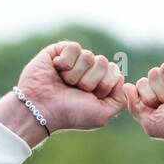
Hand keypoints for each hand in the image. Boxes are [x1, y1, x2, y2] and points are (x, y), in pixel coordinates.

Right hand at [0, 41, 126, 146]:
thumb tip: (122, 78)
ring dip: (75, 74)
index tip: (90, 97)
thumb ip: (120, 99)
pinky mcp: (59, 51)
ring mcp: (73, 61)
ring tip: (63, 83)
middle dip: (90, 81)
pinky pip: (74, 48)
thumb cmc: (69, 114)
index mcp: (98, 84)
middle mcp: (87, 71)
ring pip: (89, 56)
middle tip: (74, 91)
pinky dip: (65, 62)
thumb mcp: (102, 115)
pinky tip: (56, 71)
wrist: (41, 109)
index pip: (115, 72)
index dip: (104, 85)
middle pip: (104, 63)